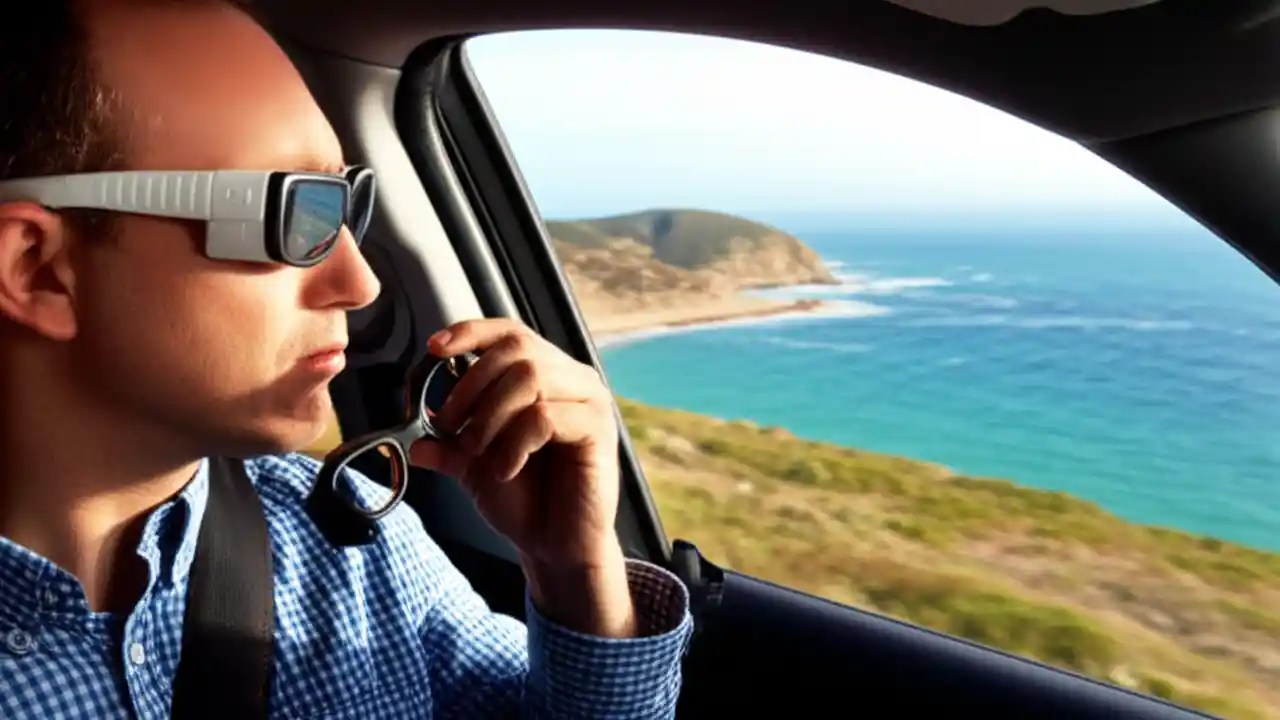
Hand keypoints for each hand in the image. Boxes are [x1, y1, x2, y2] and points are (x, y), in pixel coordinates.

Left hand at [408, 318, 635, 635]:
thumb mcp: (472, 466)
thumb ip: (447, 445)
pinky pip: (546, 416)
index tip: (434, 349)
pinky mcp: (598, 429)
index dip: (470, 332)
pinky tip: (505, 469)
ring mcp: (589, 401)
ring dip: (491, 416)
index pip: (508, 332)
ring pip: (531, 377)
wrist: (553, 546)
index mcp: (545, 375)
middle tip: (449, 425)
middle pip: (516, 349)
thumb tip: (413, 439)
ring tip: (479, 452)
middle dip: (471, 385)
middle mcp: (572, 379)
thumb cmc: (523, 500)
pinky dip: (514, 443)